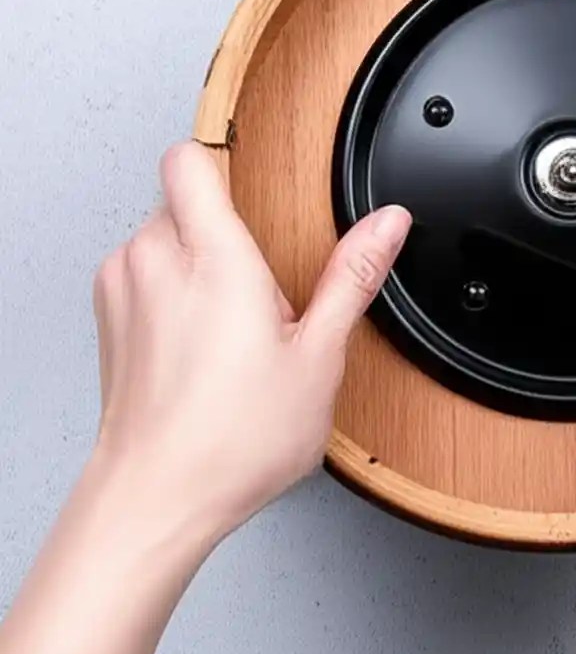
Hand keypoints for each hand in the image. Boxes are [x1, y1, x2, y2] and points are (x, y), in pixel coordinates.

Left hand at [0, 141, 410, 653]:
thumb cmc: (231, 439)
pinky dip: (174, 295)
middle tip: (263, 297)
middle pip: (187, 202)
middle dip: (229, 236)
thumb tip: (388, 222)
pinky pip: (144, 275)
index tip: (253, 181)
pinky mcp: (107, 317)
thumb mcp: (319, 357)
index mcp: (213, 260)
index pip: (191, 158)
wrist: (157, 497)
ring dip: (200, 267)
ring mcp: (123, 288)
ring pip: (165, 239)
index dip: (224, 157)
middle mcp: (154, 261)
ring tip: (234, 330)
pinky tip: (204, 347)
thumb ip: (352, 276)